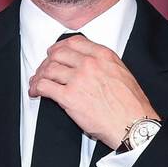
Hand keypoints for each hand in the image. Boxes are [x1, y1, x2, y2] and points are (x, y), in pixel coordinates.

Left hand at [28, 34, 158, 148]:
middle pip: (58, 54)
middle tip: (44, 70)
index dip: (60, 47)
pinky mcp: (69, 97)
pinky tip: (35, 92)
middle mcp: (89, 64)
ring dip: (39, 76)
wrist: (133, 124)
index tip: (55, 53)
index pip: (74, 42)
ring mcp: (78, 79)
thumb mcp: (121, 73)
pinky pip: (44, 86)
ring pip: (49, 69)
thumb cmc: (130, 105)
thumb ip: (104, 65)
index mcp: (103, 56)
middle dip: (47, 61)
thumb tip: (88, 64)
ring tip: (37, 83)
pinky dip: (36, 88)